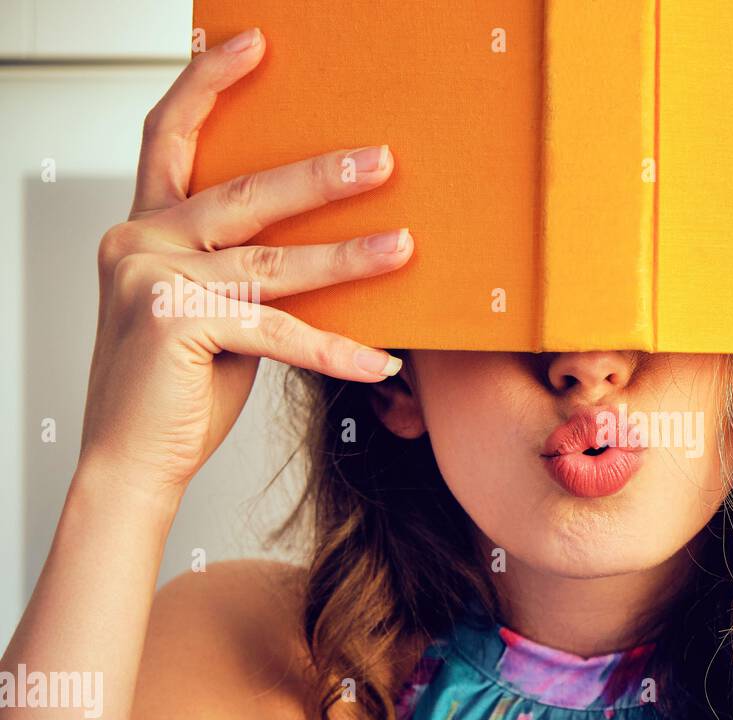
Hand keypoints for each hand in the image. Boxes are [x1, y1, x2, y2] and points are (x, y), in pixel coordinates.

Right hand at [82, 27, 412, 505]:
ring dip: (347, 256)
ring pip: (272, 263)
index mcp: (144, 229)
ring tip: (403, 245)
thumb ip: (250, 276)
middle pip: (244, 194)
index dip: (209, 83)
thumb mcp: (217, 315)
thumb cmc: (176, 390)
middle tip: (382, 161)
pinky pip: (278, 334)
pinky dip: (334, 351)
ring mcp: (151, 280)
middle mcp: (138, 242)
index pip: (170, 137)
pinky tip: (377, 361)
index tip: (255, 45)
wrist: (131, 461)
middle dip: (320, 177)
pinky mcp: (174, 323)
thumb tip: (331, 254)